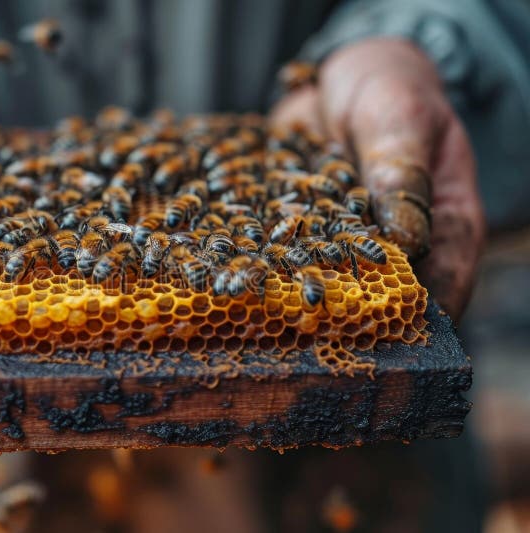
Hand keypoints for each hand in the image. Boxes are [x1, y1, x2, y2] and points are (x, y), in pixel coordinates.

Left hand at [271, 38, 485, 321]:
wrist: (340, 79)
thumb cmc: (391, 92)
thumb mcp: (402, 121)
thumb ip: (400, 172)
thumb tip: (404, 238)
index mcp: (440, 229)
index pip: (437, 290)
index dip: (407, 321)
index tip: (372, 342)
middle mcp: (387, 250)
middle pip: (371, 300)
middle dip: (336, 324)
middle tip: (298, 345)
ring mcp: (336, 246)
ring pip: (316, 285)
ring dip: (286, 303)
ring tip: (253, 322)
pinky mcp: (293, 234)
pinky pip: (274, 254)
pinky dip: (251, 264)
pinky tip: (220, 277)